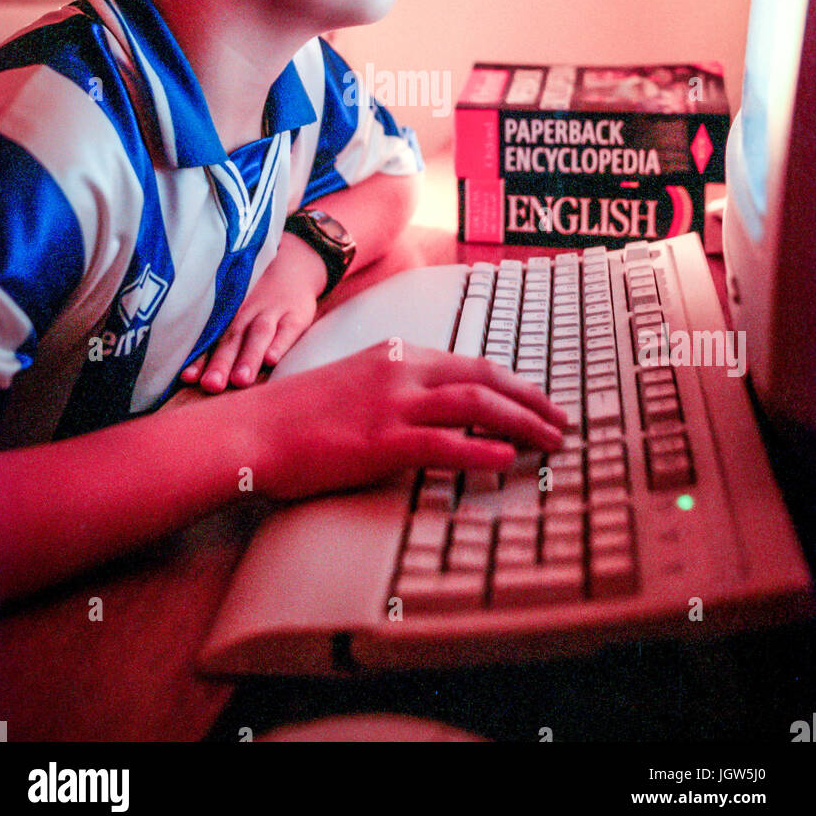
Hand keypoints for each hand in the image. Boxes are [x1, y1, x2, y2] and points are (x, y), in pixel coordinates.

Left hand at [180, 231, 327, 392]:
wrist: (294, 262)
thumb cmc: (254, 294)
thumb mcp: (233, 305)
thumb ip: (213, 336)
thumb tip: (184, 373)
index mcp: (227, 314)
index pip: (211, 338)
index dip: (199, 358)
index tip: (188, 377)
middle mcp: (246, 313)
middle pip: (231, 339)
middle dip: (220, 363)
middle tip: (212, 385)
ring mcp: (272, 312)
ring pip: (258, 335)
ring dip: (249, 357)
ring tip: (241, 380)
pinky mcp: (296, 315)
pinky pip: (288, 329)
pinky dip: (280, 343)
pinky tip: (272, 360)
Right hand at [247, 340, 568, 498]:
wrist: (253, 429)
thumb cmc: (298, 415)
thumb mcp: (354, 384)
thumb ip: (395, 389)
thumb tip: (431, 411)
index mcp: (397, 356)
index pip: (471, 363)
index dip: (513, 382)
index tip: (537, 400)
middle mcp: (402, 371)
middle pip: (486, 377)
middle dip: (532, 399)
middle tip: (562, 421)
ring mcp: (393, 404)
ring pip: (477, 405)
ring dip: (524, 422)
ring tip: (551, 441)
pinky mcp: (382, 441)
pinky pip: (446, 444)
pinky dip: (484, 450)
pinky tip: (508, 460)